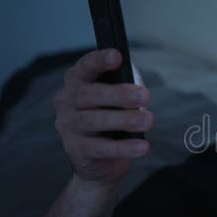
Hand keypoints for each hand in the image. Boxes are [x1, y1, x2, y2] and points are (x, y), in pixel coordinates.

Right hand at [53, 48, 153, 186]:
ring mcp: (68, 126)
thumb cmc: (113, 118)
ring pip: (94, 121)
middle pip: (90, 94)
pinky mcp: (76, 149)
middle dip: (119, 94)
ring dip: (125, 120)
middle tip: (146, 96)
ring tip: (149, 121)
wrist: (102, 161)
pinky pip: (100, 148)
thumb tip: (136, 78)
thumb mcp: (121, 97)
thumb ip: (127, 82)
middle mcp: (67, 100)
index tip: (117, 55)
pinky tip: (142, 146)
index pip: (86, 66)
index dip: (100, 60)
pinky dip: (124, 148)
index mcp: (78, 80)